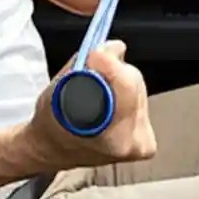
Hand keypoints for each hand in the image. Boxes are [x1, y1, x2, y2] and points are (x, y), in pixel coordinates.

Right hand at [23, 40, 156, 169]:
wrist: (53, 151)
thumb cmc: (52, 125)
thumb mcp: (57, 90)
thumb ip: (87, 66)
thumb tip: (116, 47)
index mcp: (113, 137)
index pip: (126, 83)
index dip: (108, 62)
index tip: (94, 54)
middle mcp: (133, 143)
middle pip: (133, 83)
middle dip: (112, 70)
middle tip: (89, 72)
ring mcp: (142, 144)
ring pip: (137, 89)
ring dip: (117, 82)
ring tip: (96, 93)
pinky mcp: (147, 141)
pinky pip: (139, 101)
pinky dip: (123, 95)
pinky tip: (107, 103)